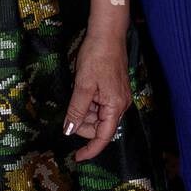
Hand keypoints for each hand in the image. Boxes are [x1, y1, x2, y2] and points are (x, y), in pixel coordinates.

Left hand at [62, 30, 131, 162]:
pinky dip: (89, 102)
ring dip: (84, 111)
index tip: (76, 157)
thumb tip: (69, 131)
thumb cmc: (97, 57)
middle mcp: (120, 104)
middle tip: (70, 109)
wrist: (107, 33)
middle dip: (83, 124)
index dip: (90, 149)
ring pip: (98, 115)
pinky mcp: (114, 89)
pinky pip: (100, 104)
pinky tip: (82, 89)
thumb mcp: (83, 85)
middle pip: (100, 127)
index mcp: (116, 106)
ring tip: (77, 91)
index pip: (103, 137)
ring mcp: (118, 96)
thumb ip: (76, 110)